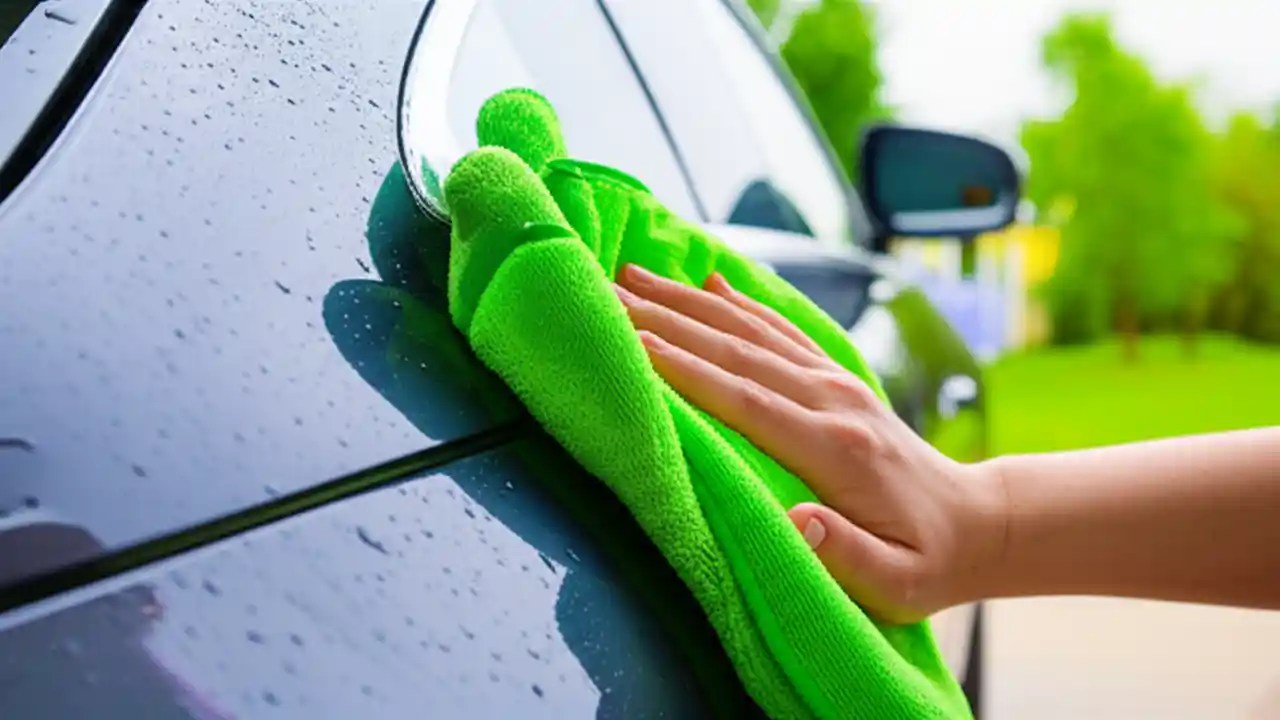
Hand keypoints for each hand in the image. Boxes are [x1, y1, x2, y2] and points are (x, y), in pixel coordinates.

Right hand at [614, 263, 1006, 622]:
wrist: (975, 523)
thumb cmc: (925, 561)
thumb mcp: (896, 581)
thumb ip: (847, 554)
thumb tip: (797, 521)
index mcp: (838, 448)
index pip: (747, 400)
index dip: (687, 369)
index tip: (631, 341)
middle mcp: (833, 400)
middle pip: (736, 352)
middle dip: (666, 320)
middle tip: (606, 292)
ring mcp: (836, 383)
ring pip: (750, 331)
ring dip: (687, 301)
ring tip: (633, 275)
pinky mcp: (836, 379)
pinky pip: (780, 329)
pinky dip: (740, 301)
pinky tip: (709, 280)